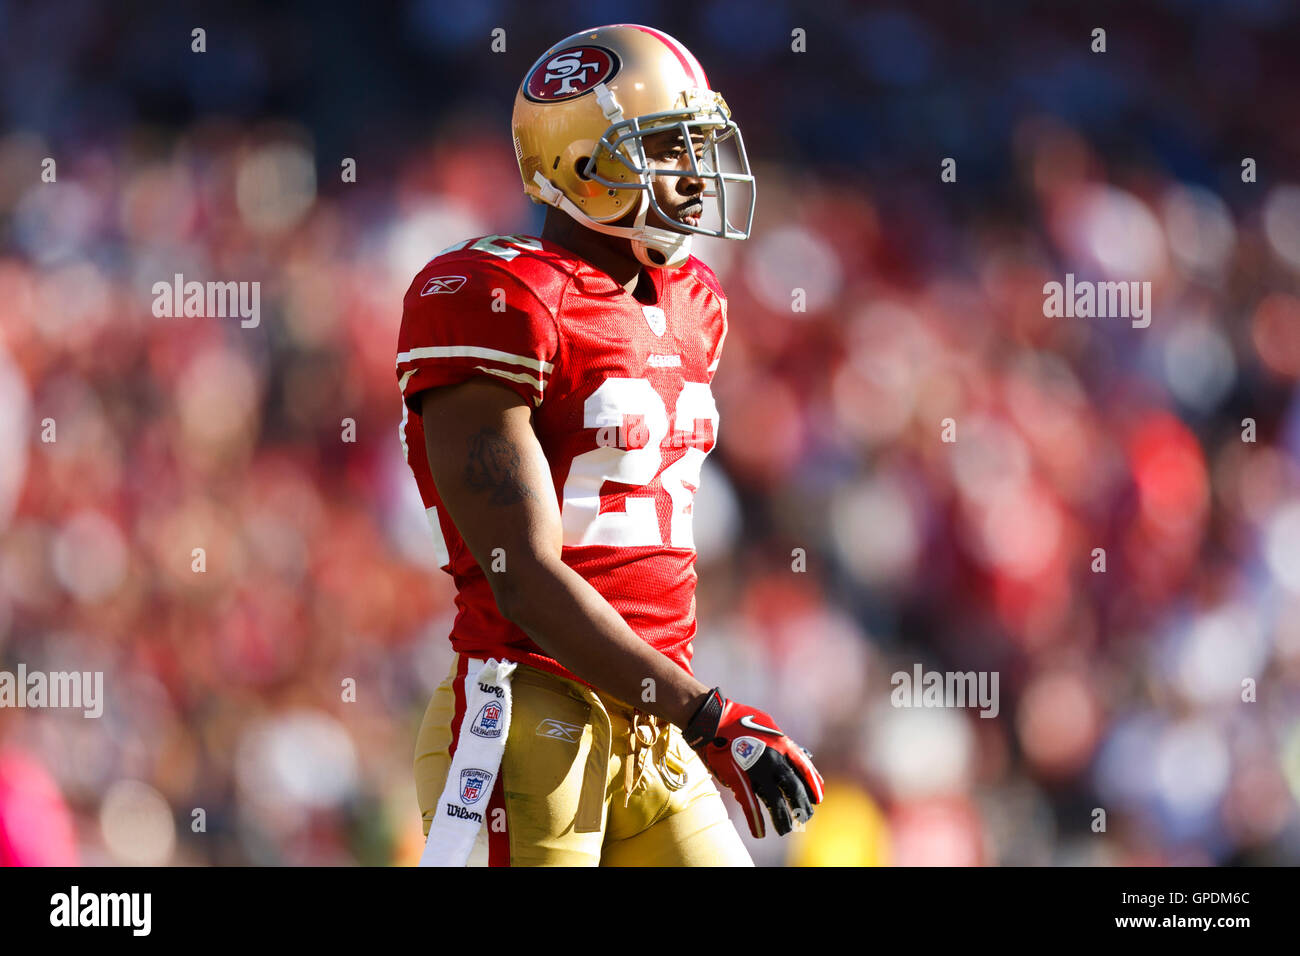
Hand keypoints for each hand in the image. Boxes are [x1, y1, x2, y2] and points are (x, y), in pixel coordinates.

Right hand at [682, 688, 823, 837]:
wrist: (712, 720)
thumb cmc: (739, 719)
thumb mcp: (768, 724)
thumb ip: (782, 742)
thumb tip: (799, 755)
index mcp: (782, 745)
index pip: (804, 769)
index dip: (813, 786)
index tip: (818, 799)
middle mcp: (773, 759)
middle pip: (794, 789)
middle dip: (801, 806)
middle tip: (805, 818)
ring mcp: (756, 771)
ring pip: (775, 802)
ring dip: (782, 818)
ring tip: (785, 830)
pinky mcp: (738, 779)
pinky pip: (750, 804)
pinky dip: (755, 821)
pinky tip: (760, 833)